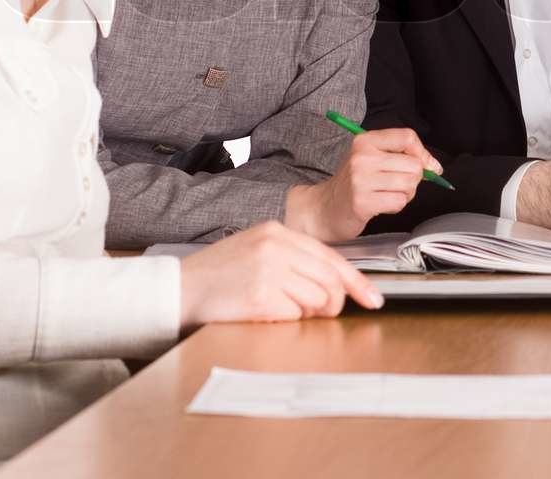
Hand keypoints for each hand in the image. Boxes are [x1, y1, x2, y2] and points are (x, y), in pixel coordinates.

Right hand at [178, 221, 382, 328]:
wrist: (177, 289)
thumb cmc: (218, 274)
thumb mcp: (258, 250)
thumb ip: (295, 260)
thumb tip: (334, 286)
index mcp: (278, 232)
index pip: (332, 257)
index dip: (357, 282)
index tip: (372, 299)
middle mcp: (276, 246)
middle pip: (331, 281)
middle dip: (333, 303)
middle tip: (321, 312)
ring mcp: (269, 270)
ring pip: (317, 300)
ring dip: (306, 313)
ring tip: (279, 307)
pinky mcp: (260, 296)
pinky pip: (294, 315)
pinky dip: (285, 320)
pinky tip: (263, 312)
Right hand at [285, 128, 440, 241]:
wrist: (324, 208)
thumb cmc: (354, 184)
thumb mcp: (372, 159)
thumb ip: (401, 157)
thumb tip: (433, 167)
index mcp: (365, 141)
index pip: (407, 137)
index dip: (423, 153)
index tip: (429, 166)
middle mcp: (362, 157)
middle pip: (413, 165)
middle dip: (414, 179)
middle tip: (397, 185)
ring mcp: (361, 180)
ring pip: (409, 184)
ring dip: (405, 194)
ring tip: (387, 194)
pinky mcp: (362, 202)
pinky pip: (399, 202)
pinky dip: (396, 206)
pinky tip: (381, 204)